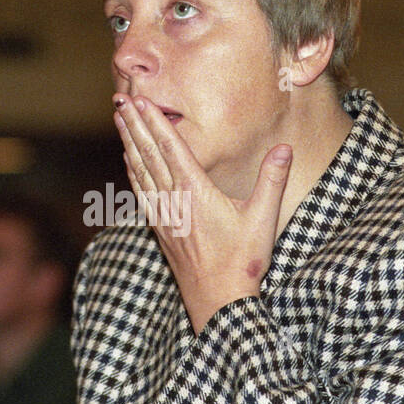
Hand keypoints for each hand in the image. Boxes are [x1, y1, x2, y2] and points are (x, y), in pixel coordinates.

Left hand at [113, 92, 292, 332]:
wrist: (218, 304)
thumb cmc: (242, 264)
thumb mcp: (263, 220)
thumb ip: (272, 180)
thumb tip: (285, 147)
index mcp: (195, 193)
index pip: (171, 148)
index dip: (155, 121)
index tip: (140, 100)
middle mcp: (173, 201)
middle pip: (149, 154)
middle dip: (134, 124)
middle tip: (119, 98)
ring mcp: (163, 216)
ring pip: (140, 171)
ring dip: (129, 143)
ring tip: (119, 120)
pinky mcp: (161, 230)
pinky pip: (141, 192)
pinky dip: (133, 171)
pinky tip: (128, 162)